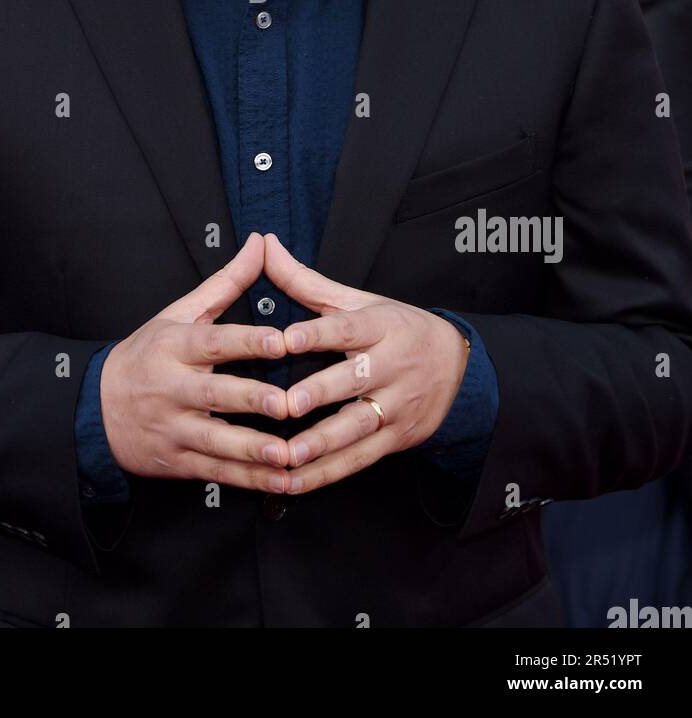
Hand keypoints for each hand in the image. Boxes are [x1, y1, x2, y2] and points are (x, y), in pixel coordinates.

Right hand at [100, 233, 292, 491]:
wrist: (94, 408)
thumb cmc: (146, 354)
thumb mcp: (179, 313)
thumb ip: (226, 282)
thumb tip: (260, 244)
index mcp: (175, 346)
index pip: (214, 341)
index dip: (248, 342)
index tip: (281, 341)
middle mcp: (173, 388)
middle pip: (215, 393)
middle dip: (252, 400)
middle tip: (287, 403)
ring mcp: (174, 427)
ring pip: (216, 440)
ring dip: (254, 450)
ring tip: (288, 455)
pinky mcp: (178, 461)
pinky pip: (217, 472)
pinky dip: (250, 479)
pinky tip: (281, 481)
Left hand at [263, 234, 469, 494]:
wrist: (460, 366)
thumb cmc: (398, 328)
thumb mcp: (358, 300)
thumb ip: (306, 281)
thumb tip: (265, 246)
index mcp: (381, 326)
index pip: (346, 328)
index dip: (316, 333)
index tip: (285, 339)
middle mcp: (391, 366)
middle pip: (352, 380)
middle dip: (319, 393)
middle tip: (287, 404)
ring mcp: (396, 405)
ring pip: (358, 427)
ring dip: (322, 444)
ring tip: (289, 454)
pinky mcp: (397, 438)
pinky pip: (360, 459)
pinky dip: (327, 473)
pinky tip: (296, 480)